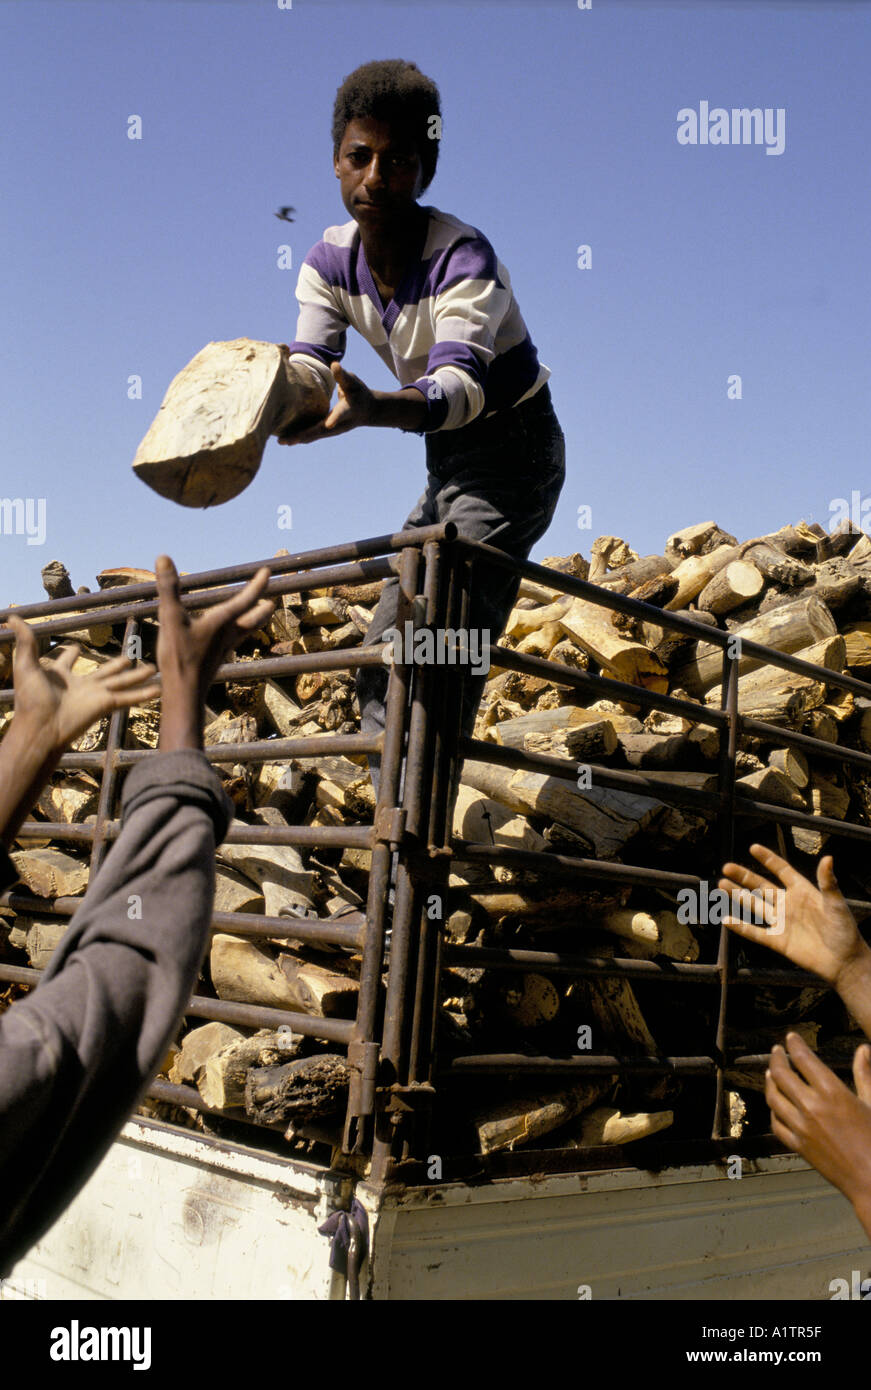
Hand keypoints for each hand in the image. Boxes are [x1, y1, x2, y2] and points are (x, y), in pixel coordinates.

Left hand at [7, 614, 159, 758]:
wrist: (42, 726)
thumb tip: (11, 616)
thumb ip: (24, 640)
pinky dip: (144, 694)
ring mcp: (95, 695)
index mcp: (60, 676)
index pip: (67, 661)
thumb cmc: (31, 698)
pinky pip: (128, 697)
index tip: (76, 648)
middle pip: (104, 671)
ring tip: (154, 668)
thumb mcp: (25, 663)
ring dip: (138, 676)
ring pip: (122, 682)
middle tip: (129, 658)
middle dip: (117, 665)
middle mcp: (80, 685)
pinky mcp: (106, 704)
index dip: (70, 653)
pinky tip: (159, 688)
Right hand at [155, 555, 273, 749]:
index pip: (245, 599)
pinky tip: (230, 637)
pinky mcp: (215, 660)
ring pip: (246, 631)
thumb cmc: (179, 658)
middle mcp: (228, 635)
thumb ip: (168, 588)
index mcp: (222, 622)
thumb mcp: (170, 618)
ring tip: (261, 615)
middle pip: (253, 619)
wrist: (183, 695)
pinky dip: (237, 634)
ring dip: (254, 621)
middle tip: (273, 599)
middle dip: (263, 607)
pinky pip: (232, 642)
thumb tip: (163, 557)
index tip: (268, 572)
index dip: (257, 584)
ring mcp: (223, 649)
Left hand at [277, 361, 374, 443]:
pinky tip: (286, 438)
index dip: (336, 418)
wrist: (367, 410)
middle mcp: (339, 423)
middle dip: (304, 435)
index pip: (341, 414)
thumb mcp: (353, 383)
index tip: (329, 423)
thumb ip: (343, 376)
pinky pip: (312, 434)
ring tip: (282, 441)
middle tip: (287, 440)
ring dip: (298, 439)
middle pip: (320, 431)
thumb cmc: (359, 393)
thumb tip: (334, 364)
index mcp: (347, 410)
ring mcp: (332, 429)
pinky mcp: (326, 430)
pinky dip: (300, 437)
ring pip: (314, 436)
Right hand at [719, 843, 867, 990]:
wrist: (844, 961)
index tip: (753, 848)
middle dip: (744, 876)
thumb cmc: (844, 930)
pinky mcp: (778, 941)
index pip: (782, 871)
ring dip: (738, 895)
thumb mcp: (836, 903)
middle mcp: (788, 904)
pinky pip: (755, 932)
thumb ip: (828, 882)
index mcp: (802, 892)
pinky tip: (726, 919)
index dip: (768, 860)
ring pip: (755, 905)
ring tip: (721, 884)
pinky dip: (740, 927)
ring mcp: (782, 922)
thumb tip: (828, 858)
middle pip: (762, 887)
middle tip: (727, 867)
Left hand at [767, 1033, 870, 1234]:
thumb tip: (863, 1049)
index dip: (794, 1044)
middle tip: (777, 1051)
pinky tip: (775, 1105)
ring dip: (770, 1082)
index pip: (804, 1059)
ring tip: (771, 1073)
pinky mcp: (798, 1145)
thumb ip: (865, 1074)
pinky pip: (776, 1124)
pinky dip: (773, 1111)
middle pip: (782, 1075)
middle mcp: (812, 1107)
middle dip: (777, 1058)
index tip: (790, 1037)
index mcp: (832, 1093)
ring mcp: (801, 1127)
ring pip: (773, 1098)